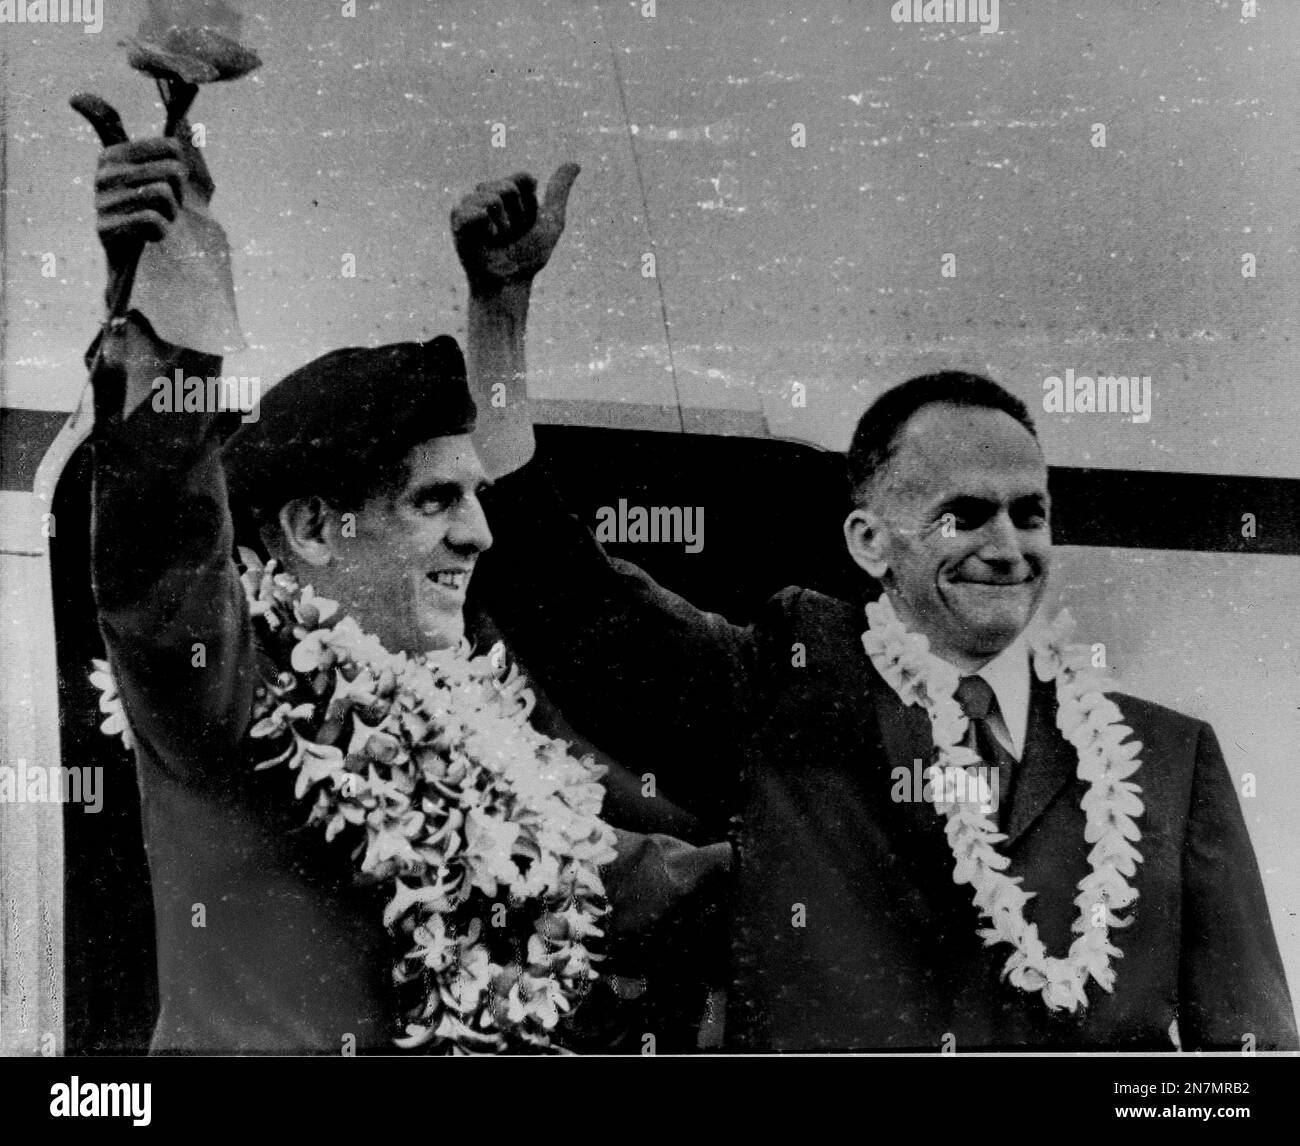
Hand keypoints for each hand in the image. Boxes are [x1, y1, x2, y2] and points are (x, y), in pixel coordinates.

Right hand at [77, 94, 213, 279]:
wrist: (134, 260)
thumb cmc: (147, 211)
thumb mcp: (145, 169)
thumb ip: (129, 133)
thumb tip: (77, 96)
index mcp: (114, 155)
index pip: (172, 147)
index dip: (182, 169)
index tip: (170, 182)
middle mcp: (104, 174)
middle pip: (171, 170)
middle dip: (178, 195)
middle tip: (166, 208)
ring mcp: (102, 201)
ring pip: (161, 194)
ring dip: (170, 215)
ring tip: (157, 221)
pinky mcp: (105, 229)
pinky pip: (151, 218)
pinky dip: (160, 230)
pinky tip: (150, 235)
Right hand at [451, 163, 579, 291]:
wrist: (508, 282)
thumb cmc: (527, 257)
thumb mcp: (550, 222)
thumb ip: (558, 192)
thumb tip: (575, 164)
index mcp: (508, 192)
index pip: (523, 179)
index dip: (531, 204)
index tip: (527, 222)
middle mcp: (488, 194)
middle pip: (508, 187)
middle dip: (516, 214)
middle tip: (509, 234)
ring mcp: (471, 205)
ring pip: (492, 197)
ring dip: (502, 224)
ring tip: (496, 239)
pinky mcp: (457, 219)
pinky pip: (475, 209)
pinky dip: (485, 227)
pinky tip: (484, 240)